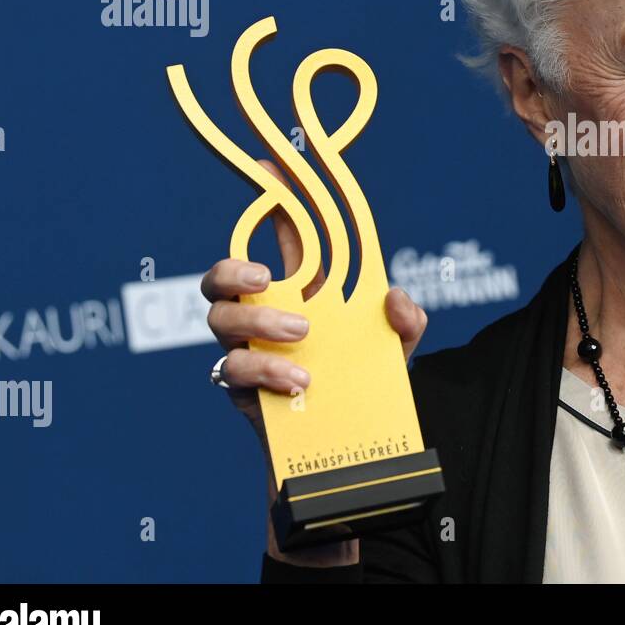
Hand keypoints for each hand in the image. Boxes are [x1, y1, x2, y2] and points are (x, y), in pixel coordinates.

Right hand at [199, 159, 428, 564]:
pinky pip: (232, 372)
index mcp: (300, 294)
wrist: (347, 457)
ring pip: (219, 323)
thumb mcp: (395, 352)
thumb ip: (405, 322)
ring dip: (259, 323)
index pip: (279, 240)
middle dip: (234, 269)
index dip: (273, 202)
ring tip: (302, 336)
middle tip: (269, 280)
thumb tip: (393, 295)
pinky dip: (267, 371)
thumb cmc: (362, 389)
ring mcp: (245, 353)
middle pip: (222, 278)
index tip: (274, 166)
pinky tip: (300, 381)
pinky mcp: (240, 391)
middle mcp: (262, 317)